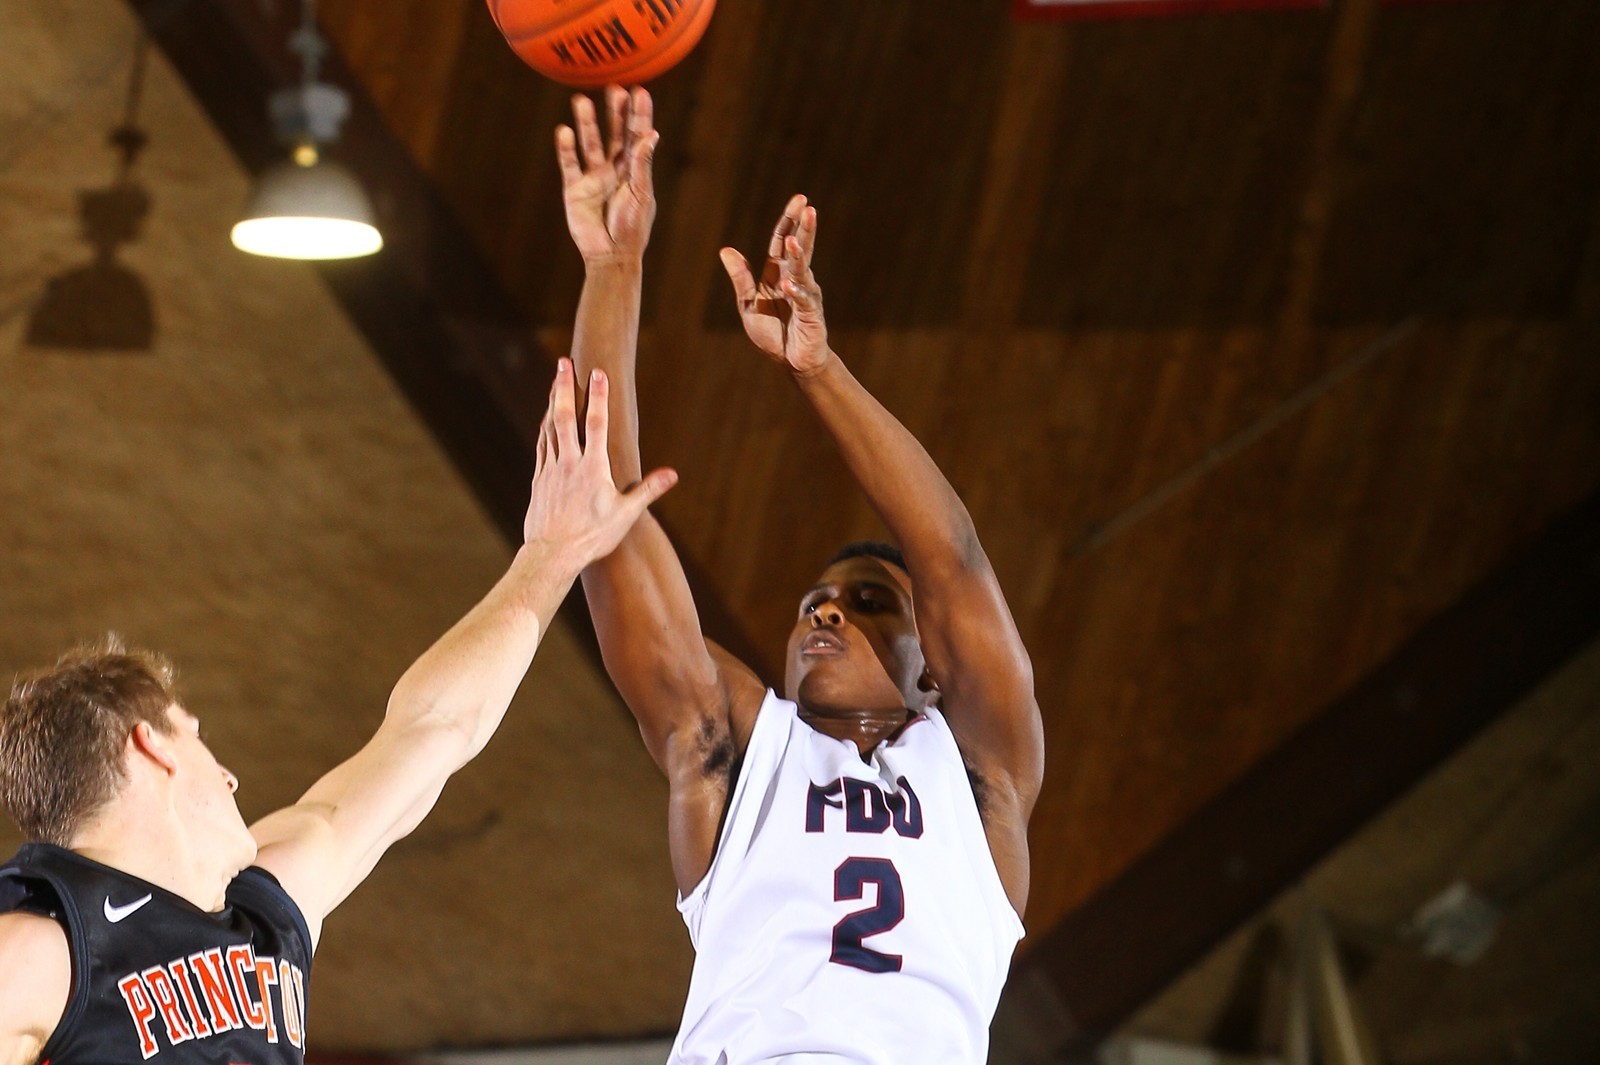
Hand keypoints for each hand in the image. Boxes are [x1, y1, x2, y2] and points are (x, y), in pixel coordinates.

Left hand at [524, 359, 675, 565]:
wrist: (553, 555)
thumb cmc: (593, 537)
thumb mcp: (626, 515)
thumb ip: (648, 490)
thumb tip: (672, 474)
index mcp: (593, 469)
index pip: (596, 424)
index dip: (598, 396)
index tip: (598, 373)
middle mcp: (569, 463)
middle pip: (564, 416)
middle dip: (564, 387)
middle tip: (564, 362)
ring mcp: (551, 470)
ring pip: (550, 427)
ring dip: (552, 401)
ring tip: (555, 381)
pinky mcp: (539, 479)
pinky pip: (542, 445)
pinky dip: (545, 427)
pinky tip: (546, 418)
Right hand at [556, 86, 657, 263]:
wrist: (611, 255)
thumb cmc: (632, 228)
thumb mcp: (641, 194)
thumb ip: (642, 164)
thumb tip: (651, 134)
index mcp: (634, 170)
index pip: (637, 136)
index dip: (639, 115)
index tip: (640, 91)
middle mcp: (614, 169)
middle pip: (614, 134)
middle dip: (614, 112)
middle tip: (613, 88)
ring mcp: (593, 178)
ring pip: (589, 143)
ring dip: (586, 123)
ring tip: (581, 99)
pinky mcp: (575, 189)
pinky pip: (569, 164)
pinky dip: (565, 148)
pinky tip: (563, 131)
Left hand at [719, 195, 830, 375]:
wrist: (792, 361)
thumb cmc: (773, 333)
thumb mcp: (749, 305)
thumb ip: (741, 279)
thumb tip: (725, 250)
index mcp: (777, 274)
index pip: (782, 242)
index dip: (789, 221)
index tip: (800, 199)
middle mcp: (794, 279)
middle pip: (798, 249)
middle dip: (803, 228)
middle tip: (809, 208)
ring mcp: (805, 295)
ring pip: (801, 270)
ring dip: (797, 256)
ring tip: (794, 241)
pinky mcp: (811, 314)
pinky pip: (802, 300)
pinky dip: (796, 292)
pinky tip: (790, 285)